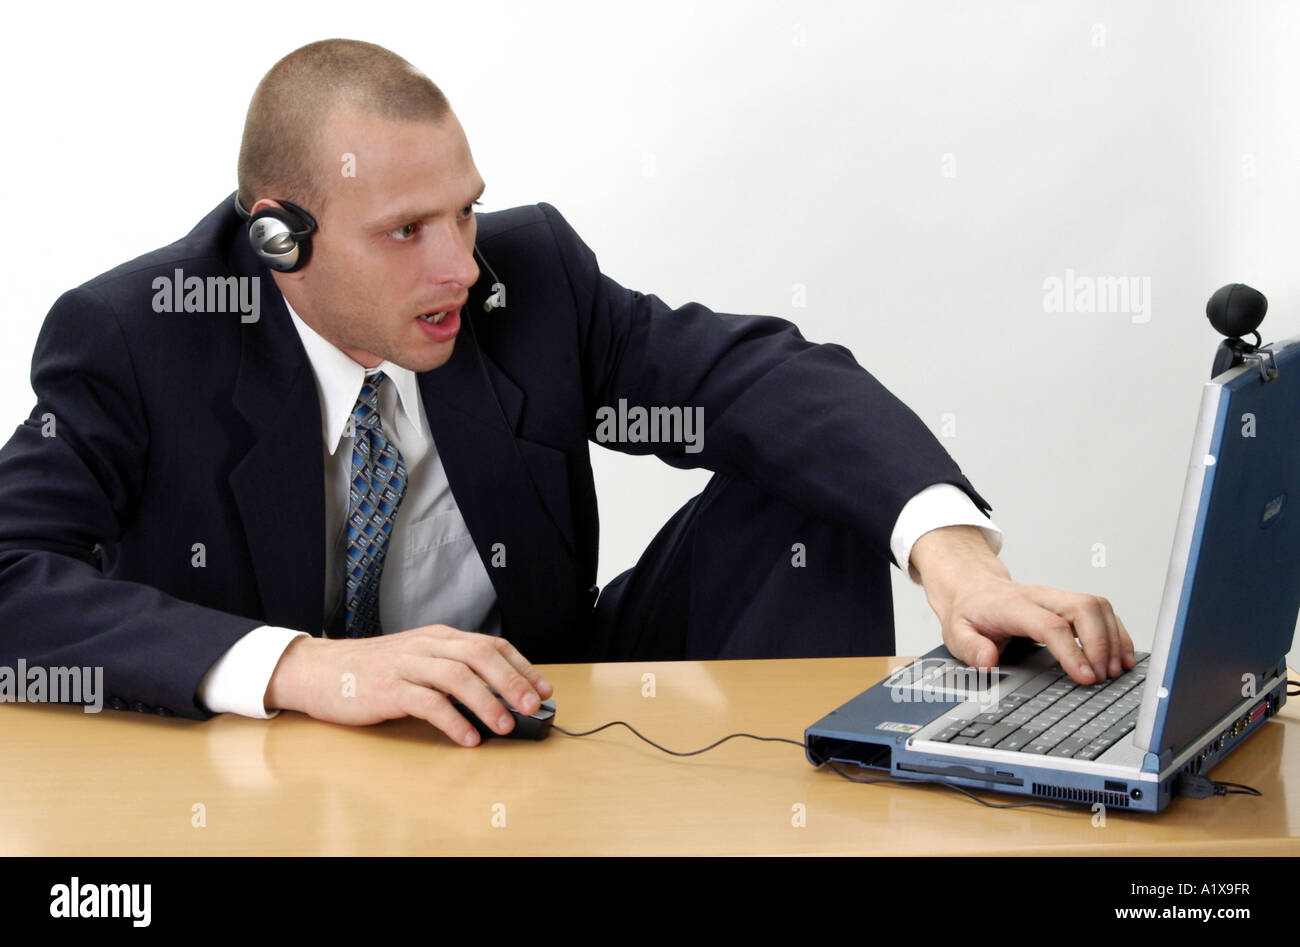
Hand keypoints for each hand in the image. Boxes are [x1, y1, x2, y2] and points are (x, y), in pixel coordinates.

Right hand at [263, 624, 553, 745]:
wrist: (318, 670)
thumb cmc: (372, 669)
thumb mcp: (417, 659)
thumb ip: (451, 669)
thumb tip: (498, 695)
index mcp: (439, 637)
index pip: (490, 645)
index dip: (521, 666)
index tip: (544, 689)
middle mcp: (427, 646)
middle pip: (480, 655)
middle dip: (512, 681)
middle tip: (533, 706)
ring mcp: (406, 665)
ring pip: (457, 677)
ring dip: (487, 702)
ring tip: (505, 726)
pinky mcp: (387, 689)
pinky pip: (427, 703)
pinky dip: (452, 720)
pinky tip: (467, 737)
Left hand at [910, 526, 1135, 683]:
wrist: (972, 588)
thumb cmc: (969, 611)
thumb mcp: (955, 631)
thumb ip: (970, 647)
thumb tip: (988, 661)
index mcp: (1014, 605)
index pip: (1051, 625)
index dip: (1072, 651)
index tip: (1085, 676)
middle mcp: (1041, 597)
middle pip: (1083, 608)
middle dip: (1100, 643)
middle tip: (1102, 675)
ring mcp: (1057, 598)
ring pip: (1097, 606)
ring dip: (1113, 638)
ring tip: (1115, 670)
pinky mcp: (1068, 603)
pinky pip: (1101, 611)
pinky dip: (1116, 632)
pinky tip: (1120, 655)